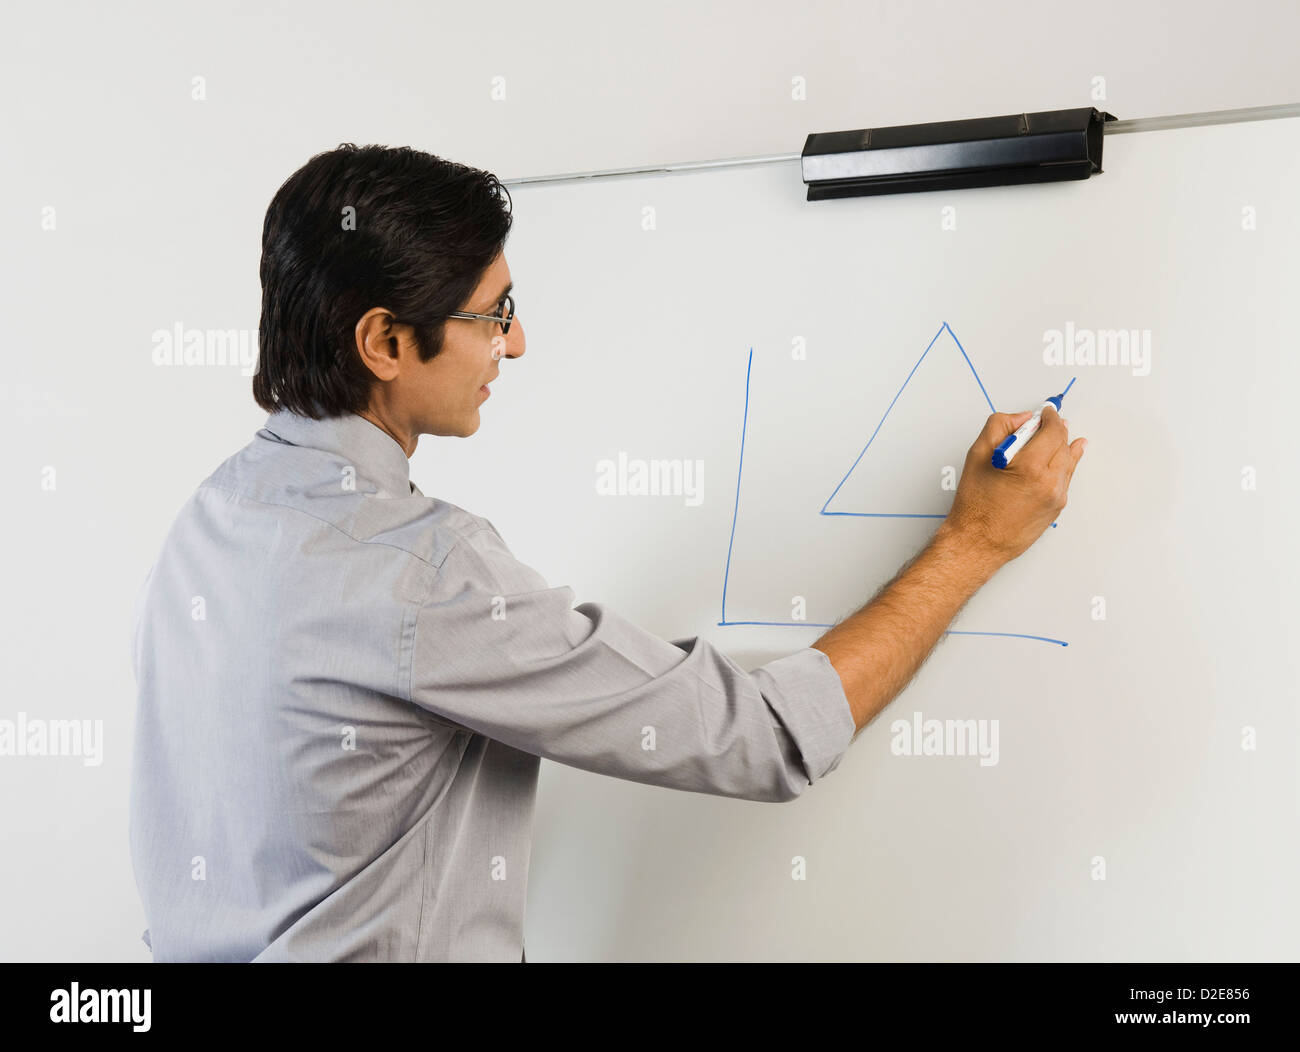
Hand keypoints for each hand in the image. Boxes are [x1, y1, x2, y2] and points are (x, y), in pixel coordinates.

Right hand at [942, 405, 1086, 564]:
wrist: (978, 542)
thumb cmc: (975, 506)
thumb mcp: (977, 455)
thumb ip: (1000, 427)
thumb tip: (1022, 418)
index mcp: (1032, 468)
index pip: (1052, 431)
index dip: (1050, 417)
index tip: (1046, 412)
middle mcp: (1050, 483)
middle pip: (1064, 444)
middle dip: (1056, 430)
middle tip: (1048, 422)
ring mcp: (1056, 497)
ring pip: (1068, 462)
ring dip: (1064, 446)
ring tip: (1065, 435)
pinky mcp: (1056, 508)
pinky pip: (1065, 479)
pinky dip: (1063, 466)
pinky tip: (1066, 458)